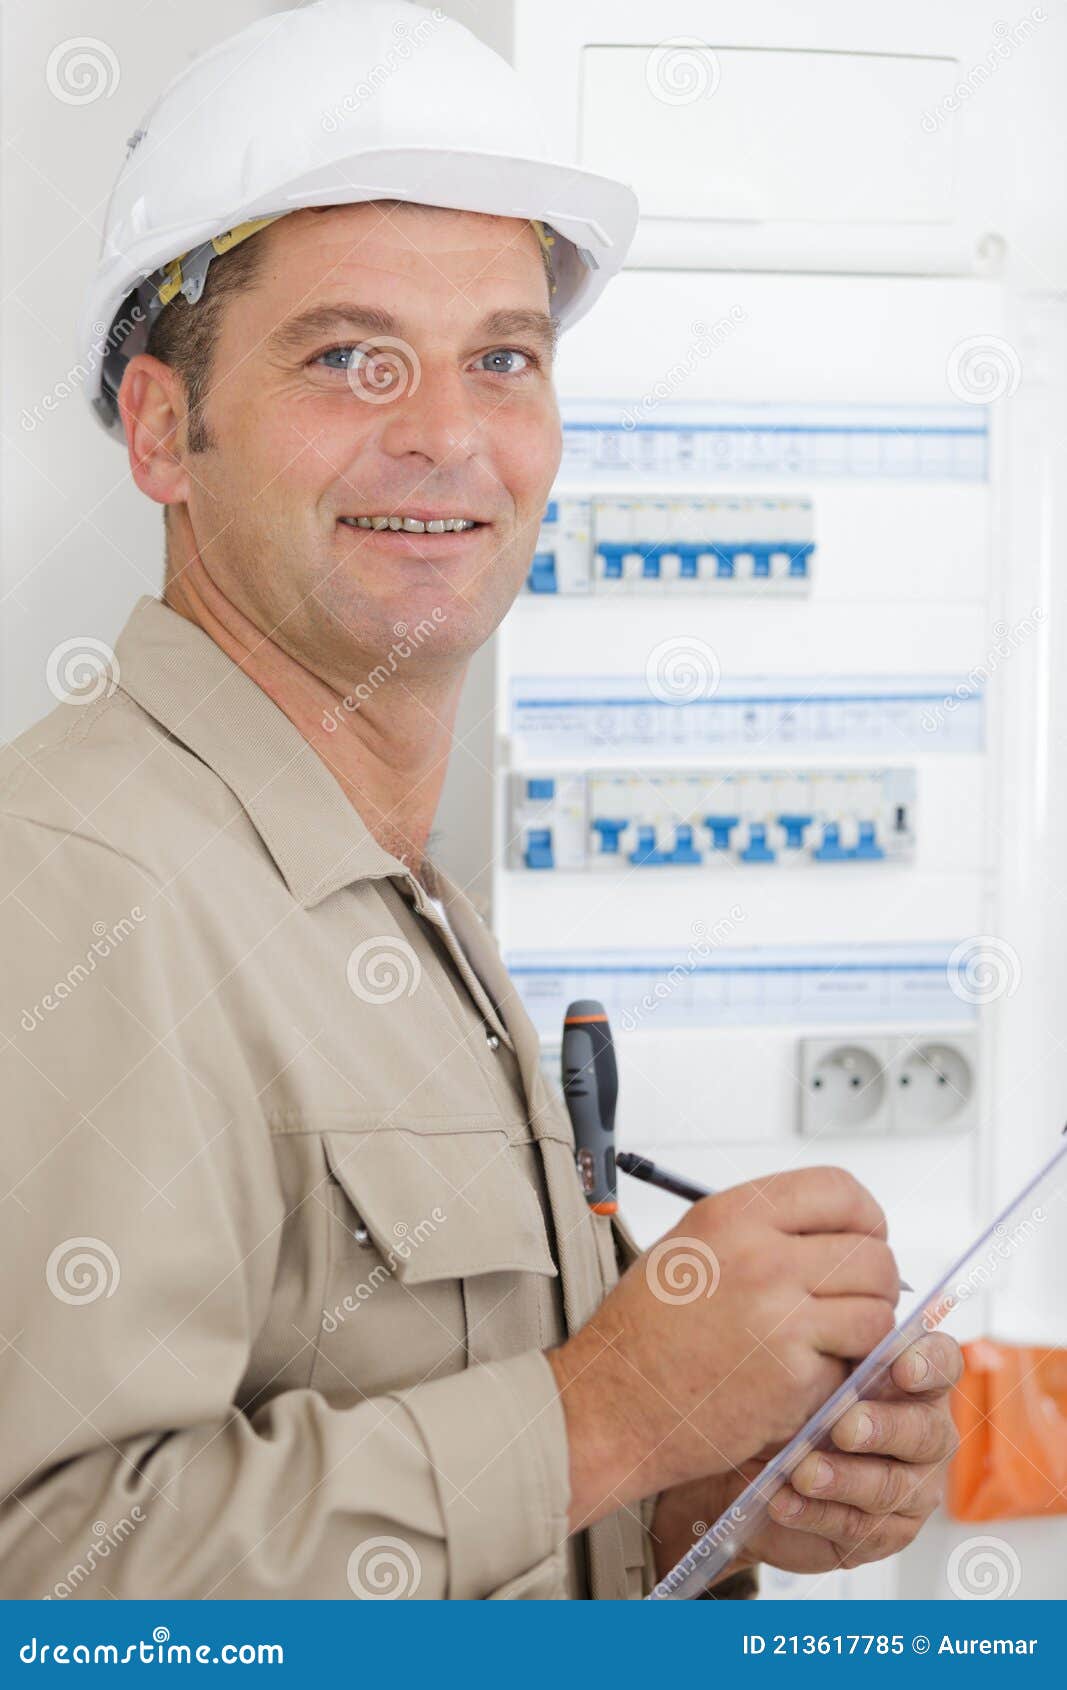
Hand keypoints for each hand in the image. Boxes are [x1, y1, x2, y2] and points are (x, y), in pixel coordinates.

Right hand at [547, 1166, 901, 1529]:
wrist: (614, 1404)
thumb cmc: (647, 1329)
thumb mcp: (694, 1245)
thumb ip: (763, 1228)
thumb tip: (835, 1229)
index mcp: (734, 1215)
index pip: (840, 1191)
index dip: (866, 1217)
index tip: (865, 1237)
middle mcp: (762, 1258)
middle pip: (872, 1255)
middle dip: (876, 1281)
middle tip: (856, 1298)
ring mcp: (782, 1320)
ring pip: (876, 1313)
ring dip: (866, 1330)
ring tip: (834, 1339)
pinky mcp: (794, 1379)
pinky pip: (852, 1368)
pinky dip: (839, 1376)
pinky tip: (800, 1376)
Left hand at [651, 1332, 962, 1582]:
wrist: (747, 1465)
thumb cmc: (790, 1398)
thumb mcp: (806, 1367)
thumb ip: (829, 1351)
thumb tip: (823, 1324)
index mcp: (914, 1379)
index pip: (942, 1363)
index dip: (928, 1365)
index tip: (899, 1366)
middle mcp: (924, 1431)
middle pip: (925, 1431)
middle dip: (881, 1428)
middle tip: (841, 1426)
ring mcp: (912, 1486)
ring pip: (891, 1486)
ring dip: (843, 1478)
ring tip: (800, 1471)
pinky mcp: (886, 1533)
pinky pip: (859, 1529)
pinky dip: (817, 1513)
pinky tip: (783, 1499)